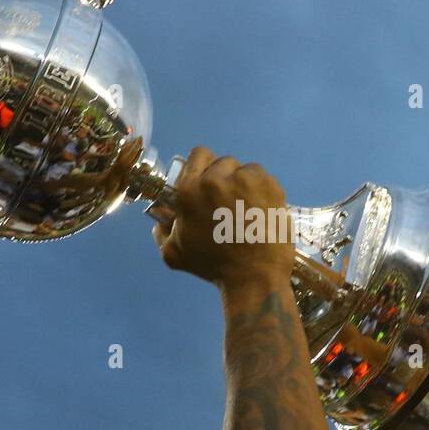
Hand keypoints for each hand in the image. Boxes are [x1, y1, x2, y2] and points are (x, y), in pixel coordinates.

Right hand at [152, 147, 293, 291]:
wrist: (254, 275)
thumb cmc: (213, 266)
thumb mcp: (175, 253)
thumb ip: (162, 233)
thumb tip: (160, 221)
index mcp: (189, 190)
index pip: (197, 155)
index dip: (203, 166)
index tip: (207, 179)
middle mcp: (215, 179)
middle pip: (221, 162)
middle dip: (223, 177)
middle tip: (227, 199)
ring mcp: (244, 179)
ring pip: (243, 169)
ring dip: (243, 183)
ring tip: (246, 207)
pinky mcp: (268, 184)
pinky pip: (261, 177)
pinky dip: (261, 188)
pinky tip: (259, 208)